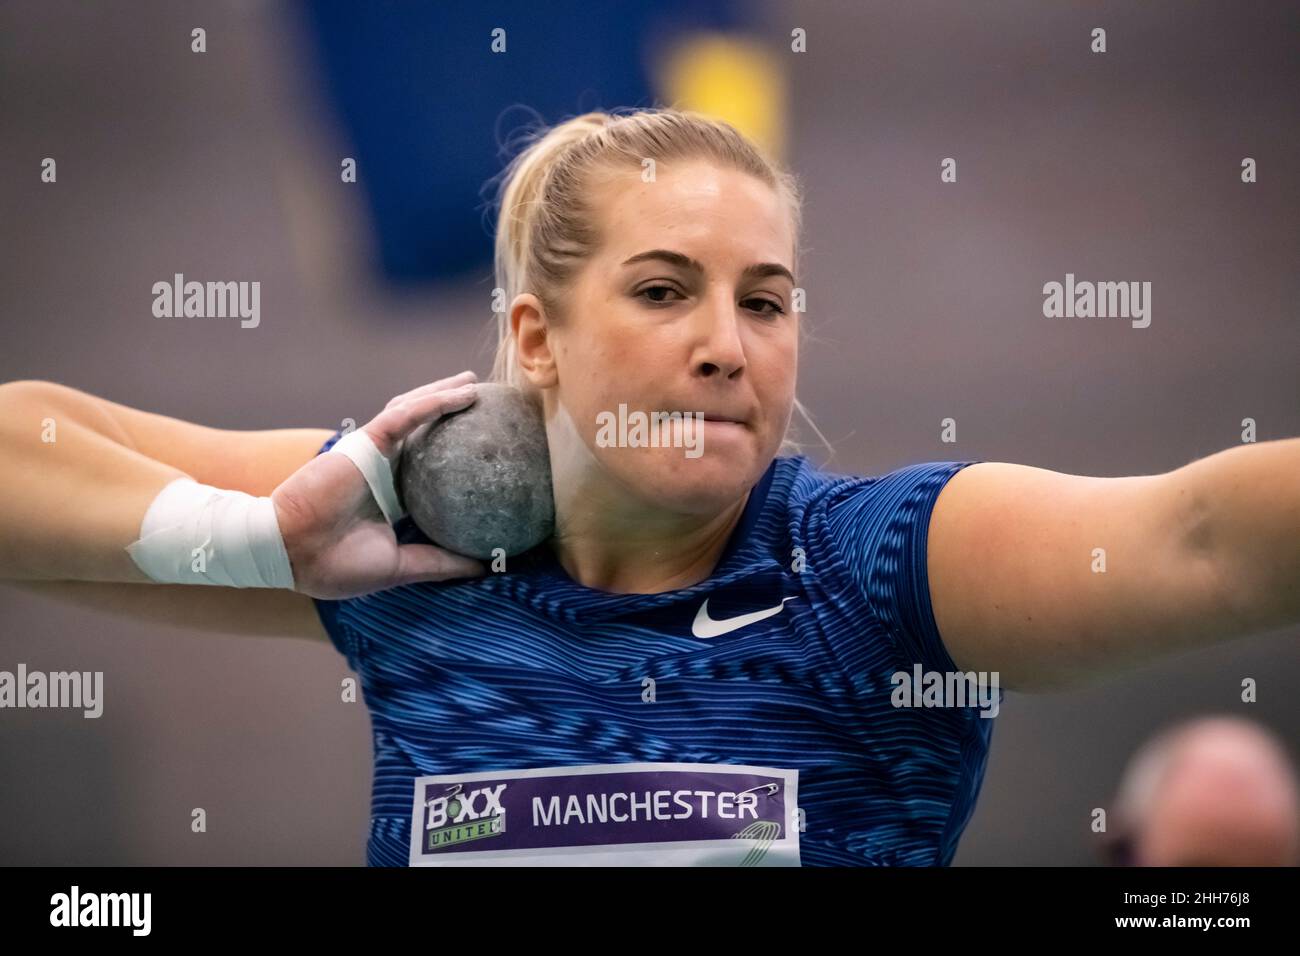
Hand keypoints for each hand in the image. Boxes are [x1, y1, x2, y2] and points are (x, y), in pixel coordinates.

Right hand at [271, 370, 484, 597]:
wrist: (293, 554)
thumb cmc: (337, 565)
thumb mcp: (400, 566)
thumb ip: (439, 562)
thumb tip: (484, 566)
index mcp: (391, 495)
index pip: (428, 465)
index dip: (452, 452)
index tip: (483, 449)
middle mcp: (385, 469)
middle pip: (423, 430)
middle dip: (449, 410)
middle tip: (483, 401)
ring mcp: (375, 454)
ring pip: (415, 412)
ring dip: (444, 393)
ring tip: (473, 383)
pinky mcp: (367, 443)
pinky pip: (406, 415)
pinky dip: (434, 401)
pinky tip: (463, 394)